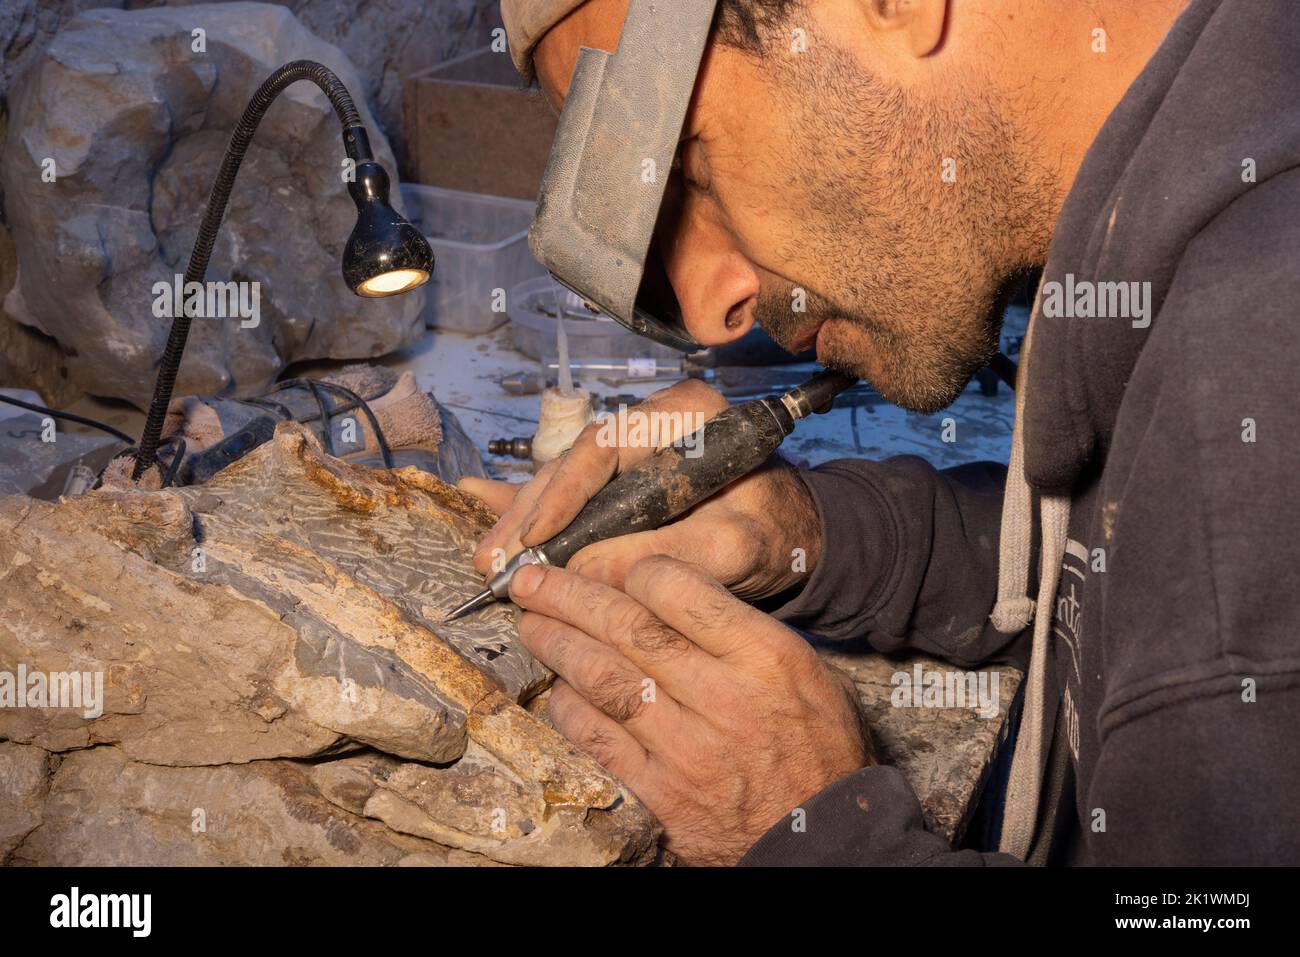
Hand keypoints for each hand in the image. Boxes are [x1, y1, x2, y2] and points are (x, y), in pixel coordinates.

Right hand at [459, 379, 822, 600]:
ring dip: (523, 522)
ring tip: (488, 561)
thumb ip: (673, 552)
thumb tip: (587, 572)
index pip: (609, 442)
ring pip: (563, 479)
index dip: (565, 489)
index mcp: (685, 415)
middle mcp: (650, 422)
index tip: (537, 535)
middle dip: (530, 513)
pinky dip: (531, 514)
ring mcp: (631, 449)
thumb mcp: (739, 545)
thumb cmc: (777, 533)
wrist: (794, 537)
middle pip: (574, 461)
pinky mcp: (620, 480)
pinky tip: (485, 518)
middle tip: (493, 558)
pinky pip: (567, 492)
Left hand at [508, 555, 872, 865]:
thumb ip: (745, 629)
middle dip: (570, 597)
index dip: (634, 571)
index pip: (680, 591)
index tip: (614, 568)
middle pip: (628, 628)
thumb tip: (674, 592)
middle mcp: (724, 696)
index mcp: (765, 656)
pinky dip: (571, 709)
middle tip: (532, 581)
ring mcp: (688, 748)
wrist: (822, 836)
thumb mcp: (807, 671)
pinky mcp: (662, 792)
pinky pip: (600, 739)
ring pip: (604, 679)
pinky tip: (558, 689)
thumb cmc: (817, 746)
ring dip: (558, 646)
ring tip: (532, 625)